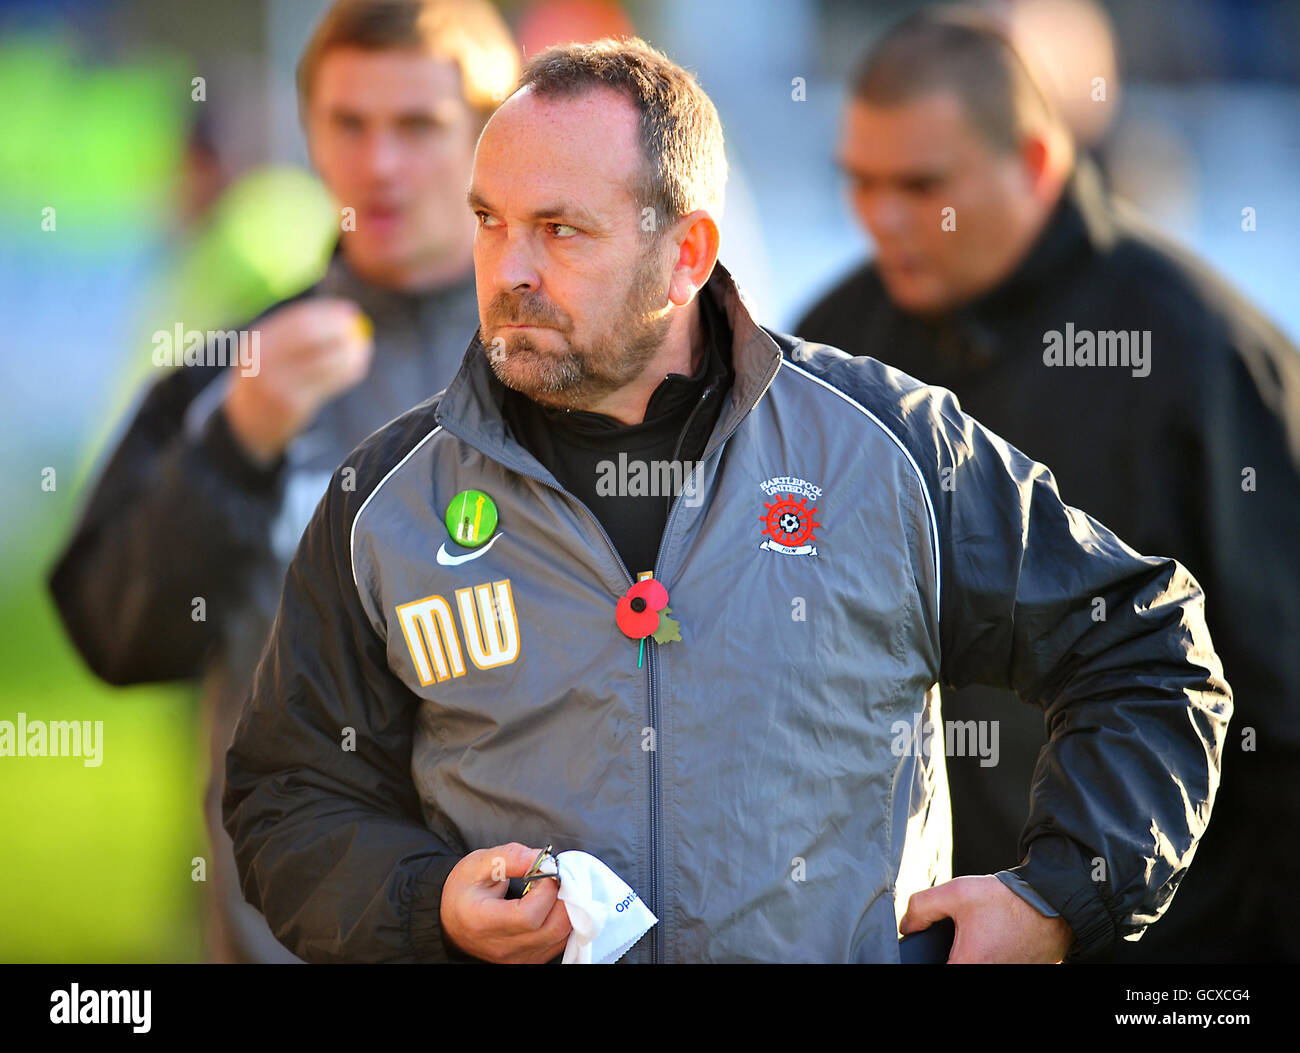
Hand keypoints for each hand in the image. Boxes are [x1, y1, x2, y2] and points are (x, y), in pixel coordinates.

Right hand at [223, 298, 374, 463]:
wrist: (247, 422)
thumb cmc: (268, 379)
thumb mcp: (269, 352)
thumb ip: (299, 333)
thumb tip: (343, 314)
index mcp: (256, 342)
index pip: (297, 320)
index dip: (327, 314)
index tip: (349, 310)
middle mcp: (262, 361)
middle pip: (310, 337)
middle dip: (339, 330)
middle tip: (359, 330)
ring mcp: (276, 384)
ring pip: (324, 362)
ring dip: (349, 353)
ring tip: (363, 349)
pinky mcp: (292, 405)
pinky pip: (328, 383)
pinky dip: (347, 372)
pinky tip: (357, 366)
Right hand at [440, 843, 571, 962]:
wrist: (453, 922)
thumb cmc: (464, 891)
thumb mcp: (477, 864)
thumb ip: (510, 857)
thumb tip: (541, 858)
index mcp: (483, 922)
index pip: (528, 915)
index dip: (546, 889)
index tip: (545, 868)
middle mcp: (503, 948)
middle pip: (553, 928)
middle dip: (563, 895)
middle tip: (555, 875)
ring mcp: (519, 958)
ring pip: (562, 936)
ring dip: (567, 906)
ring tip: (553, 887)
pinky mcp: (531, 960)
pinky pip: (561, 941)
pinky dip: (565, 919)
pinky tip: (553, 903)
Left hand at [900, 874, 1074, 962]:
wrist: (1054, 903)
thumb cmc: (1009, 900)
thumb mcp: (957, 892)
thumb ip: (922, 907)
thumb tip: (907, 925)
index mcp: (967, 966)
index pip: (932, 972)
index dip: (927, 961)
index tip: (930, 950)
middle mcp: (988, 978)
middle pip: (953, 969)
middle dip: (946, 956)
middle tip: (957, 939)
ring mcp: (1004, 977)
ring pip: (970, 967)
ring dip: (967, 956)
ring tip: (976, 938)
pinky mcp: (1016, 973)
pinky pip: (990, 966)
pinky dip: (985, 956)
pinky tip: (989, 941)